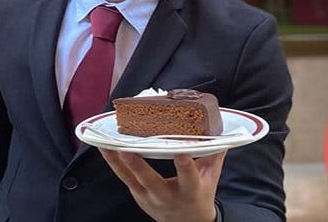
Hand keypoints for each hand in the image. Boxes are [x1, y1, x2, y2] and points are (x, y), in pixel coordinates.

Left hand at [99, 148, 224, 221]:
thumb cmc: (200, 194)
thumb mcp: (211, 177)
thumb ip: (214, 153)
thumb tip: (222, 129)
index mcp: (190, 191)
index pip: (189, 177)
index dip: (185, 165)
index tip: (181, 152)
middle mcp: (168, 196)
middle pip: (151, 181)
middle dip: (139, 167)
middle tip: (128, 150)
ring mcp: (149, 197)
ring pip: (131, 179)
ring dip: (117, 161)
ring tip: (106, 144)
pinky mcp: (138, 195)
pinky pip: (124, 178)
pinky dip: (114, 163)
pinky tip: (105, 148)